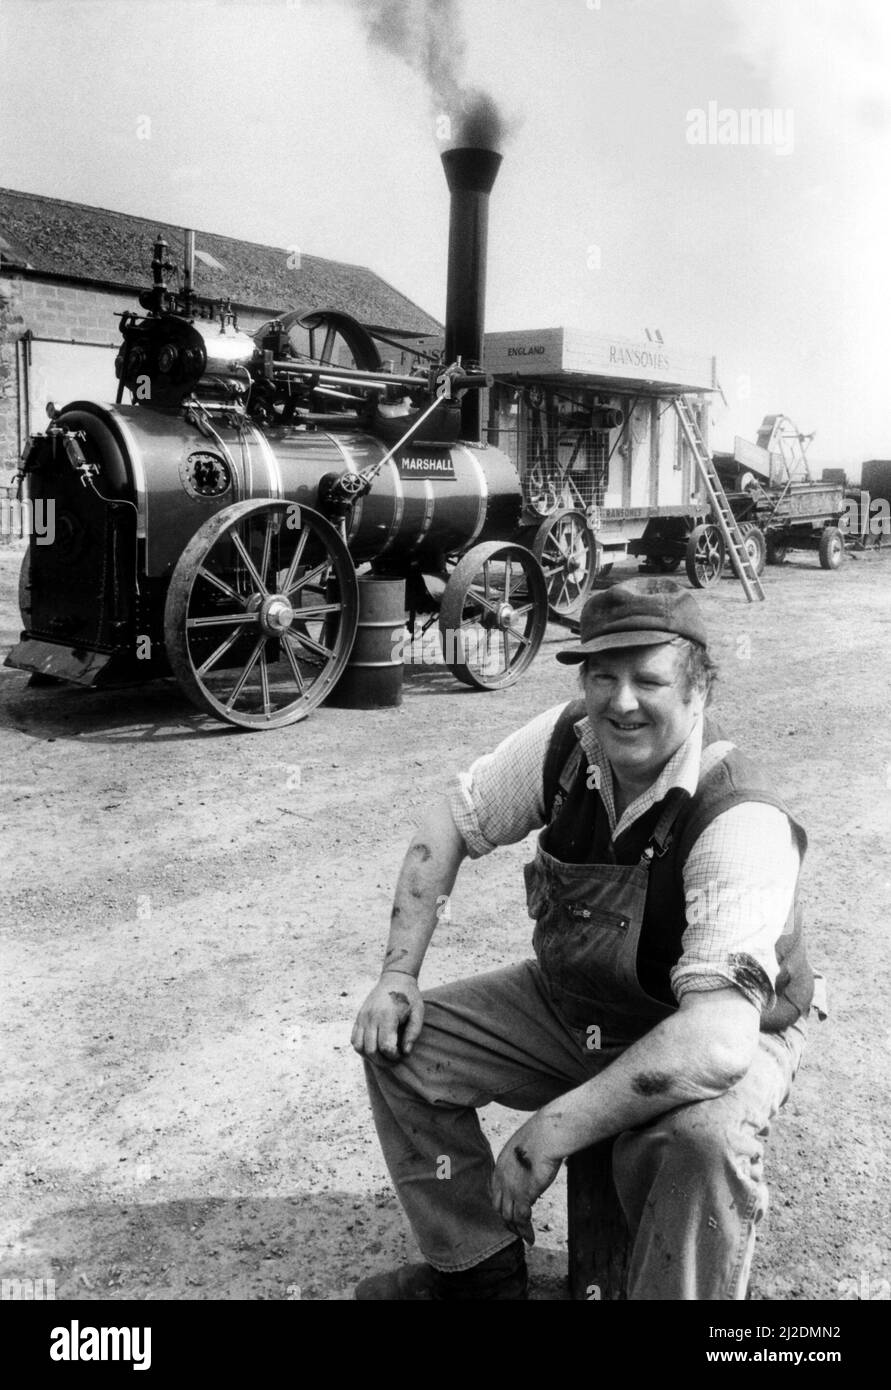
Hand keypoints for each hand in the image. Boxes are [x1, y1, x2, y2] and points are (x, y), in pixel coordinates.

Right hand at [350, 972, 423, 1062]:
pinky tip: (373, 1047)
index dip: (393, 1056)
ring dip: (370, 1057)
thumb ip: (413, 1033)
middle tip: (393, 1059)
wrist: (395, 978)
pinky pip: (354, 1039)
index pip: (385, 1046)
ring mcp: (363, 1017)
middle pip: (371, 1050)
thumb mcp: (418, 1013)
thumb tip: (405, 1052)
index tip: (401, 1055)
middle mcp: (371, 1017)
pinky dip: (362, 1048)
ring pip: (359, 1047)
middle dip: (382, 1061)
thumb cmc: (409, 996)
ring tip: (382, 1056)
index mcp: (387, 1016)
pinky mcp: (359, 1017)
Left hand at [491, 1114, 562, 1244]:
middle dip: (506, 1220)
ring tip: (523, 1238)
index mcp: (500, 1167)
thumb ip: (523, 1163)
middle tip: (515, 1229)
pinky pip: (522, 1219)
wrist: (545, 1135)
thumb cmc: (540, 1135)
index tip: (509, 1211)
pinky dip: (526, 1231)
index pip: (496, 1193)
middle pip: (499, 1208)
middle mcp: (502, 1180)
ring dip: (516, 1229)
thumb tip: (531, 1176)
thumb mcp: (524, 1149)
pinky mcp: (525, 1195)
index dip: (502, 1204)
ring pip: (509, 1217)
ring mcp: (512, 1189)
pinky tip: (531, 1238)